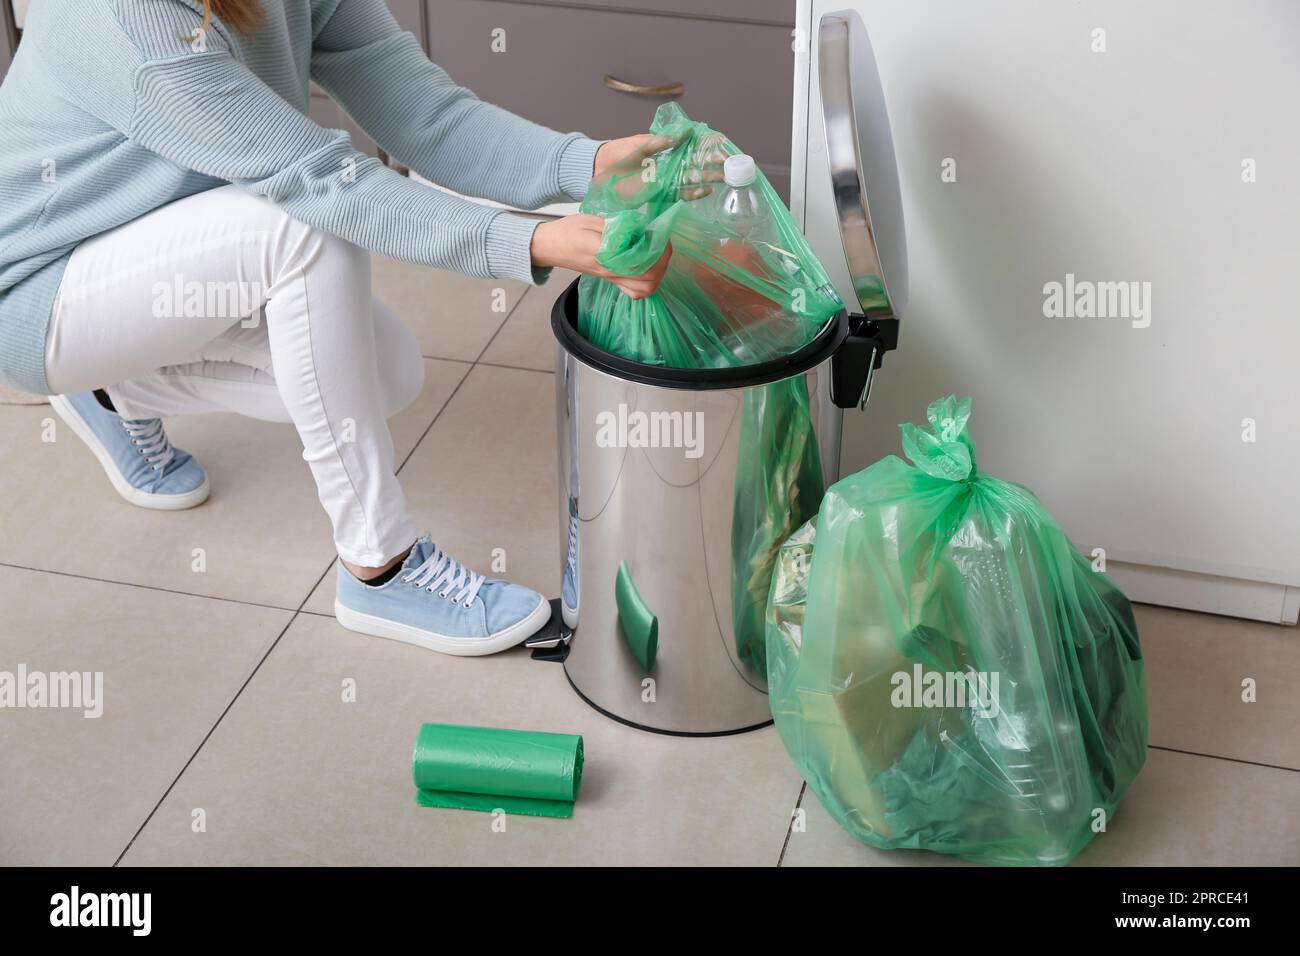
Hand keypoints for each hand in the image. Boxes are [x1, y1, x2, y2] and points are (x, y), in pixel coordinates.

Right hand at [531, 213, 671, 299]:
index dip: (656, 248)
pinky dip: (646, 283)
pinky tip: (646, 267)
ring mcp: (610, 278)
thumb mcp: (591, 220)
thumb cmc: (567, 231)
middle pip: (647, 280)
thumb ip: (616, 227)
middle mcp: (610, 271)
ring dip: (656, 275)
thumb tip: (640, 229)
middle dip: (661, 262)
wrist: (548, 247)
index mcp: (605, 255)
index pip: (640, 260)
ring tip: (657, 256)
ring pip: (643, 290)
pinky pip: (634, 291)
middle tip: (662, 244)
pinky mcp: (610, 280)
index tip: (658, 234)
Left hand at [594, 132, 726, 200]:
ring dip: (708, 179)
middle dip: (713, 165)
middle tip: (729, 164)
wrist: (601, 171)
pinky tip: (705, 190)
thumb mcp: (642, 143)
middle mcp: (671, 165)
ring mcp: (667, 180)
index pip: (693, 148)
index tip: (722, 144)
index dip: (708, 147)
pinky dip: (693, 193)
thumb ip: (664, 141)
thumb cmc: (620, 153)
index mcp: (668, 149)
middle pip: (697, 165)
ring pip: (692, 180)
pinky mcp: (661, 194)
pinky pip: (680, 194)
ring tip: (724, 177)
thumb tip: (687, 131)